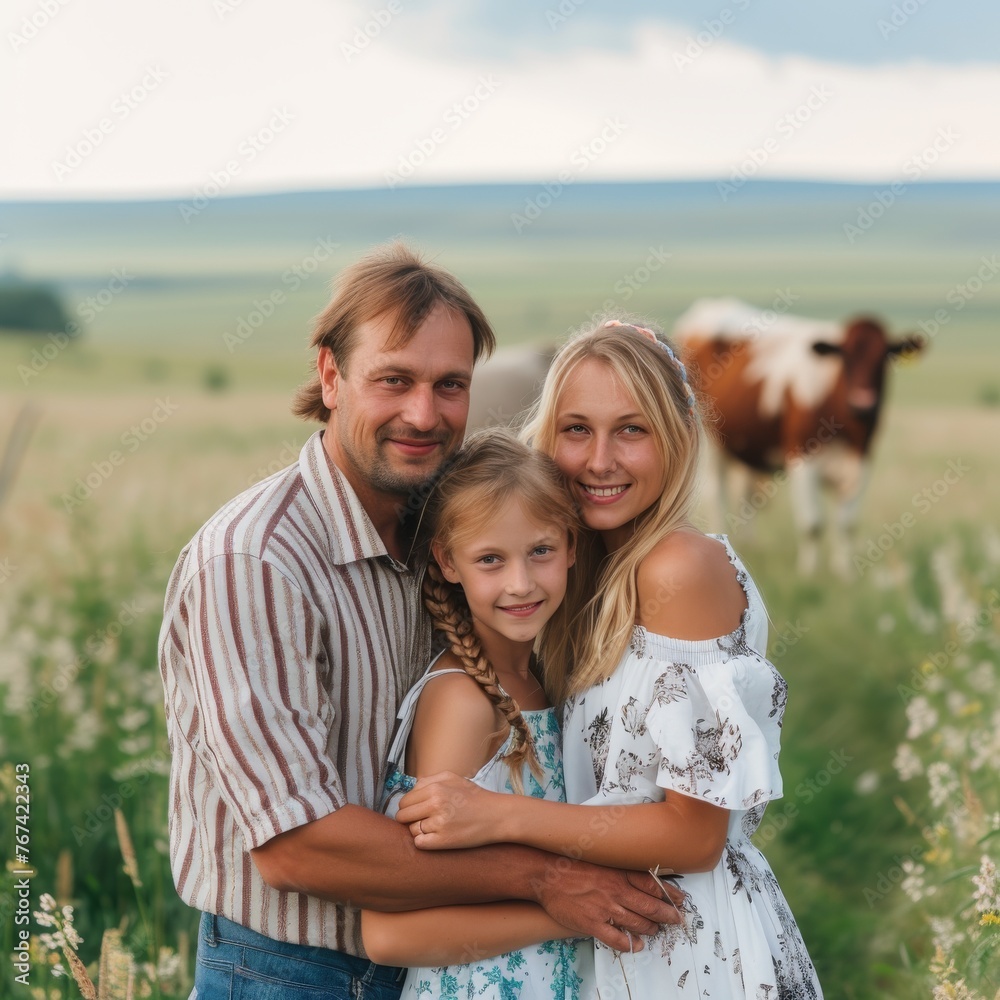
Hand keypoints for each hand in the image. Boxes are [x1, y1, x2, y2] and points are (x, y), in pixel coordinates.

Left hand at [396, 772, 503, 849]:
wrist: (496, 815)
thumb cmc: (474, 796)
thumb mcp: (451, 778)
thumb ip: (428, 781)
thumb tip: (410, 791)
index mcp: (435, 788)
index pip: (404, 801)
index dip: (408, 807)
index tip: (415, 810)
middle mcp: (435, 804)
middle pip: (403, 815)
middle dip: (409, 818)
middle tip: (422, 819)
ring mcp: (439, 824)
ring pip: (411, 830)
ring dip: (418, 830)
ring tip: (433, 827)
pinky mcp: (443, 841)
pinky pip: (419, 843)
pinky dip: (423, 841)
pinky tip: (434, 837)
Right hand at [535, 863, 686, 952]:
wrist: (546, 873)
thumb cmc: (571, 864)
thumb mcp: (600, 859)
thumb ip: (619, 869)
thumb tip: (637, 875)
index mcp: (619, 873)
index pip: (652, 885)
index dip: (670, 894)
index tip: (681, 899)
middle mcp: (616, 890)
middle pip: (651, 906)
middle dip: (668, 915)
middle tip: (677, 919)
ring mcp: (606, 908)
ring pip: (638, 923)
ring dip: (650, 929)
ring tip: (655, 930)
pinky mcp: (593, 923)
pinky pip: (617, 939)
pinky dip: (629, 944)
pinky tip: (636, 945)